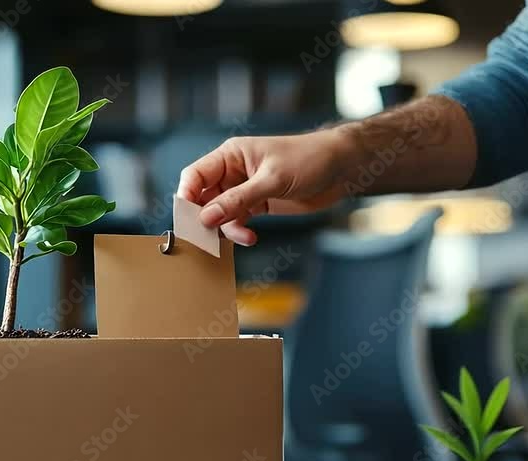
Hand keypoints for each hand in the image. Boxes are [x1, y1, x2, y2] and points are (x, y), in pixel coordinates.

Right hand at [176, 129, 353, 245]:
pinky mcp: (256, 205)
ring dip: (225, 228)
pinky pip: (236, 222)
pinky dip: (239, 232)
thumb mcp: (271, 180)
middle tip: (206, 237)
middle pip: (203, 198)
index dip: (186, 196)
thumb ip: (237, 200)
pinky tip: (250, 237)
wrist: (341, 169)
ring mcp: (243, 190)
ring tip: (243, 236)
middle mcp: (232, 173)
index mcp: (230, 156)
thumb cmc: (307, 160)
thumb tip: (205, 217)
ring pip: (219, 214)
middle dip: (204, 218)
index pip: (195, 175)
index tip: (187, 218)